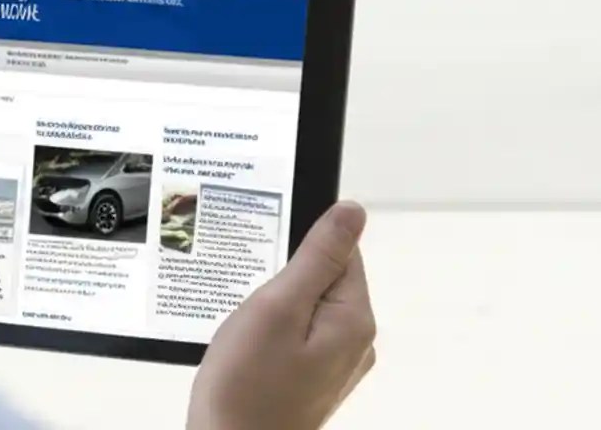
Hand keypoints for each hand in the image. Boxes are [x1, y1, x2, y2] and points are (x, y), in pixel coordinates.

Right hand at [188, 202, 376, 429]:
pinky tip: (247, 348)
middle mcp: (355, 342)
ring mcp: (334, 364)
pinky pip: (296, 335)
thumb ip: (317, 256)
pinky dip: (270, 333)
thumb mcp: (278, 307)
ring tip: (245, 329)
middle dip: (283, 279)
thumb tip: (352, 212)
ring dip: (273, 308)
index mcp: (354, 318)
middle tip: (251, 302)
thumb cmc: (247, 389)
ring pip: (305, 308)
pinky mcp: (311, 379)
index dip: (299, 248)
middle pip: (324, 278)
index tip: (267, 268)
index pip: (342, 251)